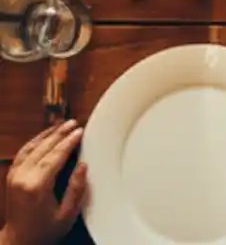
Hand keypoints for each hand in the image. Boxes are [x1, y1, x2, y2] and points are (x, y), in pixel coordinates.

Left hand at [0, 120, 86, 244]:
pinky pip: (22, 153)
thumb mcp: (67, 214)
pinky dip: (34, 142)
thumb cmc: (44, 230)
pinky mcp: (11, 177)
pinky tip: (44, 137)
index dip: (68, 142)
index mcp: (37, 186)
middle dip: (59, 134)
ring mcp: (14, 176)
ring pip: (30, 148)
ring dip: (46, 135)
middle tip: (73, 124)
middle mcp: (22, 178)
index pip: (54, 156)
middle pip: (42, 148)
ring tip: (61, 126)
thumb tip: (82, 166)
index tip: (79, 132)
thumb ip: (76, 189)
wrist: (19, 240)